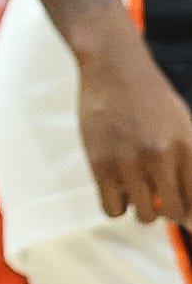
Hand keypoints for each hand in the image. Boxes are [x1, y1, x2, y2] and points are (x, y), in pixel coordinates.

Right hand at [76, 11, 191, 222]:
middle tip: (157, 191)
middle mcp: (159, 156)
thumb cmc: (150, 98)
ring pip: (144, 215)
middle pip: (173, 213)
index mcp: (185, 147)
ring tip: (136, 183)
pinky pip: (113, 209)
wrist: (113, 64)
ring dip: (142, 206)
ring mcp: (128, 160)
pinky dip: (117, 204)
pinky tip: (118, 184)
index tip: (182, 206)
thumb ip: (189, 167)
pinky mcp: (100, 162)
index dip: (191, 213)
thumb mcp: (181, 126)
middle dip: (168, 209)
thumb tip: (190, 219)